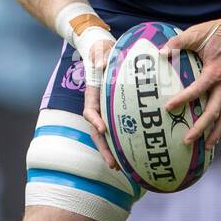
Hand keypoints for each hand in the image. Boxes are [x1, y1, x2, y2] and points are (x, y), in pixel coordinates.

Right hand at [80, 37, 119, 169]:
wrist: (102, 53)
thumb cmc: (102, 53)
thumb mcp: (101, 53)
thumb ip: (101, 58)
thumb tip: (103, 59)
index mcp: (92, 95)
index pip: (90, 111)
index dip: (95, 121)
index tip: (102, 128)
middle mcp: (97, 106)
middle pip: (97, 131)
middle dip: (104, 148)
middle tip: (113, 164)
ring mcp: (104, 111)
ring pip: (105, 136)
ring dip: (111, 151)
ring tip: (120, 168)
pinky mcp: (114, 112)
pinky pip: (116, 130)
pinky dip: (120, 143)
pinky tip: (131, 154)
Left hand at [164, 11, 220, 149]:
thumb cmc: (217, 33)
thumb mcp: (196, 34)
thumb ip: (178, 42)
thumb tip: (160, 52)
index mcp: (214, 71)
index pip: (197, 90)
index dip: (183, 100)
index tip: (168, 107)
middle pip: (214, 112)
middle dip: (201, 128)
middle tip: (187, 139)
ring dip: (216, 133)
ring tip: (206, 147)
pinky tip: (218, 137)